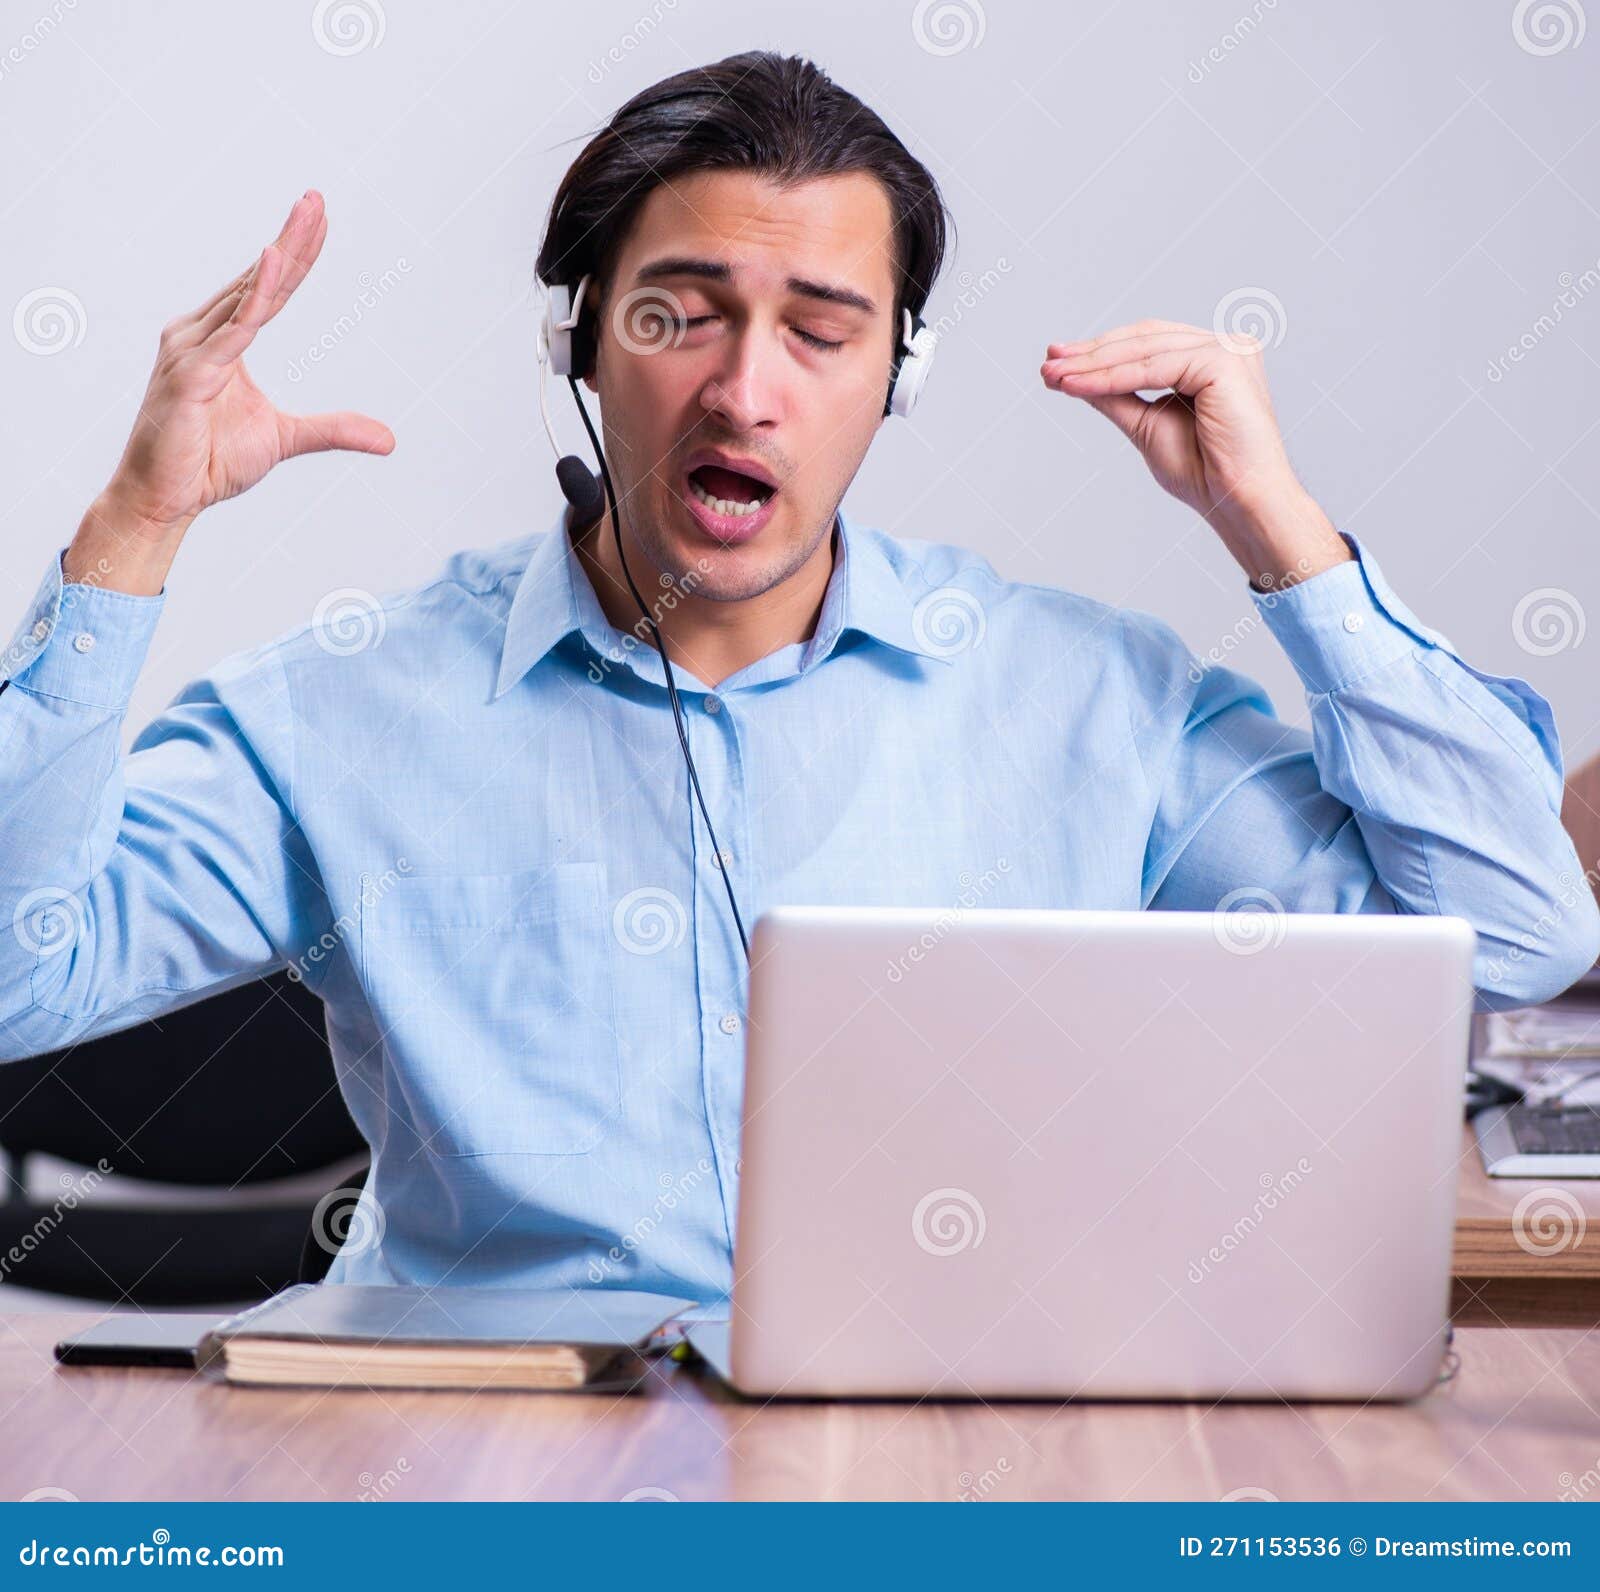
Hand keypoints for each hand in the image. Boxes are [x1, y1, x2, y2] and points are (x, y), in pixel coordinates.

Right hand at [70, 191, 393, 591]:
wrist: (165, 497)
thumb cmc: (210, 460)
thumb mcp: (286, 439)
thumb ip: (333, 430)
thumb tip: (388, 438)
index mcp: (222, 339)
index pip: (268, 289)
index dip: (295, 255)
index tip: (319, 218)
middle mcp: (201, 333)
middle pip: (257, 280)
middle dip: (290, 240)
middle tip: (316, 199)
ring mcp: (191, 351)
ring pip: (245, 297)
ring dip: (277, 260)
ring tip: (303, 220)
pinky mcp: (188, 377)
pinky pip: (229, 335)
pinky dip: (252, 304)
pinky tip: (271, 270)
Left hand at [1041, 319, 1346, 586]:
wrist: (1236, 501)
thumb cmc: (1204, 472)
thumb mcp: (1146, 425)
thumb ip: (1116, 397)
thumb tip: (1073, 378)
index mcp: (1212, 358)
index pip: (1148, 344)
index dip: (1100, 352)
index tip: (1055, 365)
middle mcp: (1225, 346)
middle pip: (1144, 340)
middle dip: (1090, 354)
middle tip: (1047, 365)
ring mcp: (1228, 349)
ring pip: (1145, 350)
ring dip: (1094, 365)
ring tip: (1055, 377)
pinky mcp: (1223, 361)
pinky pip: (1154, 368)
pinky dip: (1112, 377)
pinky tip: (1078, 386)